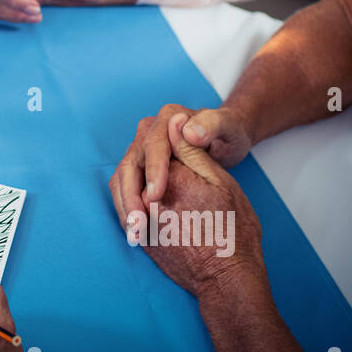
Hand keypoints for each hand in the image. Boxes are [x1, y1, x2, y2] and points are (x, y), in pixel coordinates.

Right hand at [110, 102, 253, 220]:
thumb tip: (189, 131)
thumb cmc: (229, 133)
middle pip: (130, 165)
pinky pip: (126, 188)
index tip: (155, 196)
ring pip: (123, 179)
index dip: (153, 172)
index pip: (153, 145)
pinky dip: (128, 208)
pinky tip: (136, 230)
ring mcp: (142, 149)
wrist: (224, 138)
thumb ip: (211, 125)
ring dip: (126, 206)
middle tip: (138, 224)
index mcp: (167, 118)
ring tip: (135, 233)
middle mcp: (149, 131)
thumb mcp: (227, 127)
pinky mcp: (141, 166)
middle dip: (131, 196)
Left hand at [115, 114, 264, 298]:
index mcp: (171, 177)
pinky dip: (132, 199)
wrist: (225, 280)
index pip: (156, 143)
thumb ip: (193, 151)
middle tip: (166, 154)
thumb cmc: (232, 232)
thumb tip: (173, 122)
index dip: (168, 139)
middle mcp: (148, 198)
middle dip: (146, 157)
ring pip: (122, 186)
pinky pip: (125, 209)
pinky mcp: (140, 237)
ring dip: (133, 177)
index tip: (182, 141)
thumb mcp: (221, 182)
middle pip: (133, 164)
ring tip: (155, 178)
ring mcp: (140, 219)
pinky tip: (147, 199)